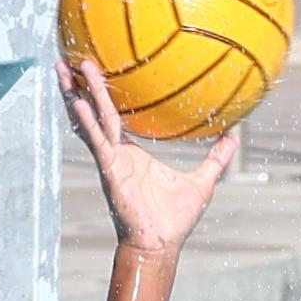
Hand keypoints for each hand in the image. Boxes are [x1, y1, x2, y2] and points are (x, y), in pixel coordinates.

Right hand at [58, 56, 236, 259]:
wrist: (159, 245)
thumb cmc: (175, 219)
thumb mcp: (203, 182)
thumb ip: (216, 159)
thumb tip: (236, 138)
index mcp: (132, 152)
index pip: (115, 115)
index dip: (105, 95)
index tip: (98, 70)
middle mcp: (117, 152)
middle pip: (97, 111)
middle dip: (84, 85)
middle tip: (74, 56)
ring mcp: (110, 160)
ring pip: (90, 120)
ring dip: (76, 94)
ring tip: (65, 67)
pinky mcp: (109, 170)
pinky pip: (96, 142)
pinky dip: (86, 123)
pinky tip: (78, 103)